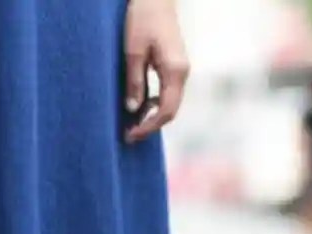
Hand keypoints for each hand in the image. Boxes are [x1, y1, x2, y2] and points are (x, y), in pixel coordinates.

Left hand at [123, 0, 189, 142]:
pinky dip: (155, 103)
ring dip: (152, 116)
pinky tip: (139, 106)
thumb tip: (133, 109)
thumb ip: (135, 81)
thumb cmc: (142, 19)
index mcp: (175, 70)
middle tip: (128, 135)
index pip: (166, 110)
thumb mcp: (133, 51)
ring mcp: (181, 69)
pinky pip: (168, 92)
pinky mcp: (175, 65)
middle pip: (171, 111)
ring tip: (131, 124)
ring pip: (170, 103)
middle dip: (150, 126)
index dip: (148, 127)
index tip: (130, 135)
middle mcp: (182, 72)